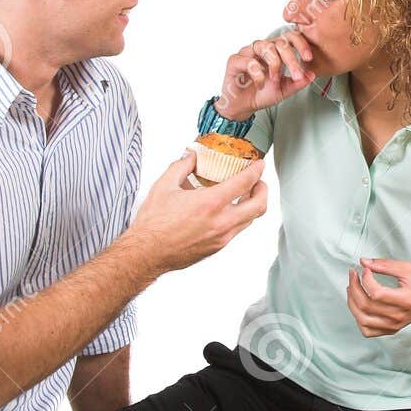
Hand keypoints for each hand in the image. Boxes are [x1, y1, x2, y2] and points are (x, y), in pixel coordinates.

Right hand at [124, 151, 267, 275]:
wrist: (146, 253)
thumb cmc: (153, 224)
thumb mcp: (164, 186)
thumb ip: (181, 166)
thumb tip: (191, 156)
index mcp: (210, 203)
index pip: (245, 183)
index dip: (256, 171)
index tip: (259, 164)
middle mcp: (221, 222)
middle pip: (259, 206)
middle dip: (263, 190)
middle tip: (258, 182)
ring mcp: (221, 237)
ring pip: (249, 220)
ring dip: (252, 205)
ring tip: (244, 195)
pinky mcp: (217, 248)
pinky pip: (236, 230)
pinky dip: (238, 218)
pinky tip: (226, 211)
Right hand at [215, 30, 316, 118]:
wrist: (243, 106)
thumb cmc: (262, 94)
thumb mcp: (285, 90)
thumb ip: (298, 82)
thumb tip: (312, 74)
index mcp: (275, 51)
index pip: (289, 38)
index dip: (300, 44)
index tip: (308, 58)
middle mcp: (262, 48)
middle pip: (279, 42)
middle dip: (291, 59)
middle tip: (297, 75)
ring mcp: (248, 53)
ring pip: (265, 46)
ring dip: (275, 64)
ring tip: (275, 79)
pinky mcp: (235, 60)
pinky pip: (249, 61)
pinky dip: (258, 74)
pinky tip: (260, 84)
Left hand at [345, 257, 410, 337]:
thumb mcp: (408, 269)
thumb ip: (385, 265)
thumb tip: (363, 261)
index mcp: (405, 300)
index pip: (375, 293)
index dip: (365, 279)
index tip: (366, 269)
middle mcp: (398, 316)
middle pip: (365, 306)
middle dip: (354, 288)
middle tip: (353, 274)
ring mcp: (394, 325)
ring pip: (362, 320)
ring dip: (352, 303)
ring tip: (352, 288)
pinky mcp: (391, 329)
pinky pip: (367, 331)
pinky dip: (358, 319)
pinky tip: (359, 305)